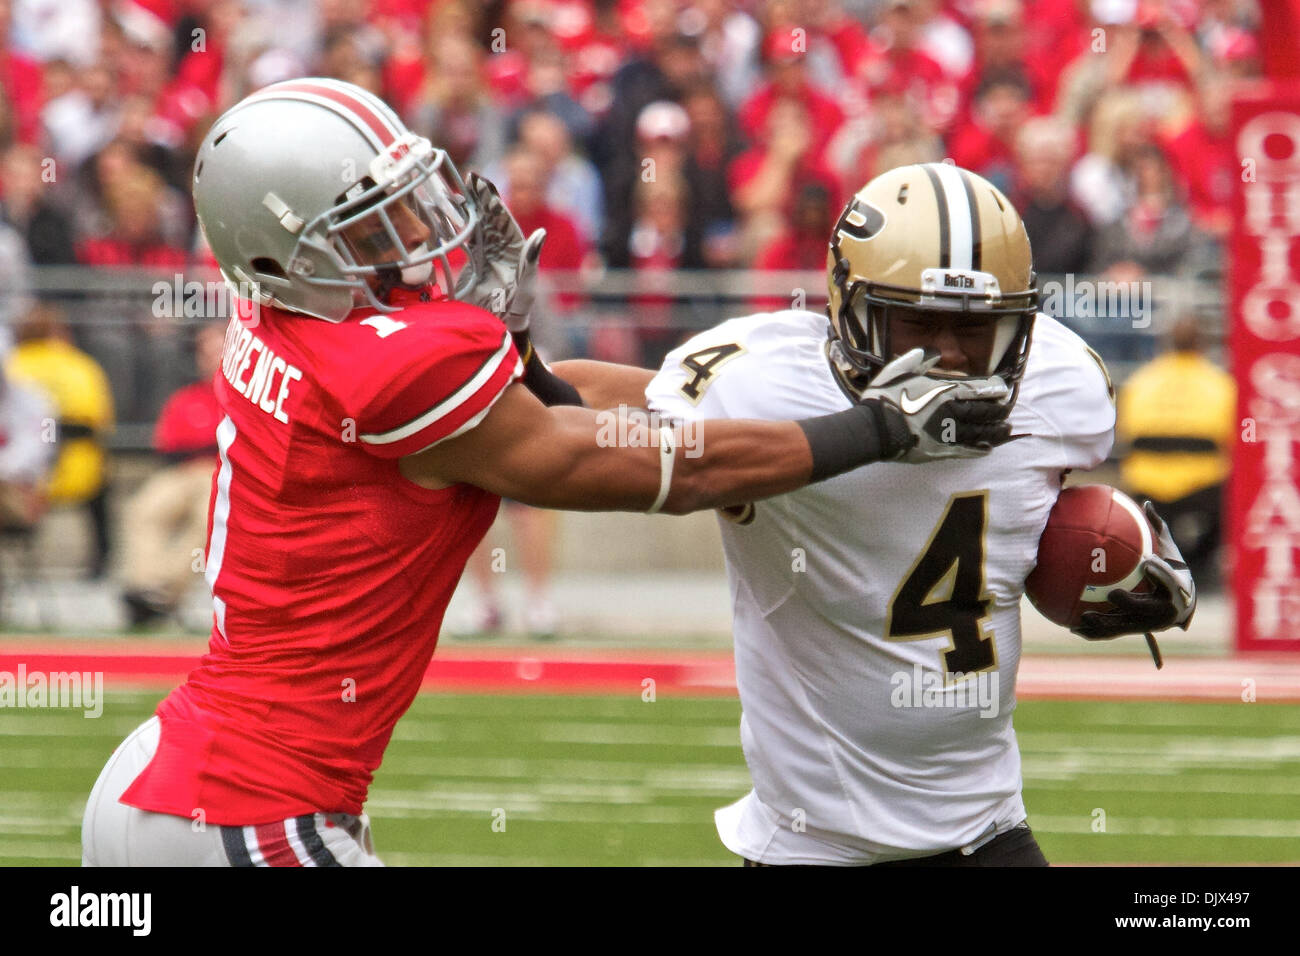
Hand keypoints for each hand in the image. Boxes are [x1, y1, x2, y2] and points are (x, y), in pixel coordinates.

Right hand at [454, 173, 545, 331]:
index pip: (503, 219)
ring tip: (458, 192)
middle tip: (469, 179)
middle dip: (480, 198)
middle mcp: (501, 248)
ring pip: (476, 226)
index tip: (483, 184)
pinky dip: (457, 228)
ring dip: (468, 210)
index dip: (493, 201)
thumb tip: (541, 233)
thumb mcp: (527, 285)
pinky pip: (465, 241)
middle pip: (489, 218)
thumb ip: (532, 260)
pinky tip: (448, 216)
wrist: (501, 328)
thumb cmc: (519, 308)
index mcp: (515, 249)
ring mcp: (486, 255)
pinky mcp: (472, 264)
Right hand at [859, 348, 1015, 463]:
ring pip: (980, 432)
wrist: (873, 430)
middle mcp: (952, 413)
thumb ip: (921, 357)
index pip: (980, 389)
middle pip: (984, 412)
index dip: (995, 388)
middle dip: (999, 410)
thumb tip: (935, 350)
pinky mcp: (940, 451)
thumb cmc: (885, 398)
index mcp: (945, 391)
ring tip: (1006, 430)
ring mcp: (948, 434)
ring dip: (995, 431)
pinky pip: (966, 450)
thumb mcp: (900, 368)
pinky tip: (987, 448)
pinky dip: (979, 449)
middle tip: (1007, 409)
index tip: (1003, 388)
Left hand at [1072, 501, 1196, 639]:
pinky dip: (1093, 633)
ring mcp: (1146, 625)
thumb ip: (1157, 529)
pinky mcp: (1133, 632)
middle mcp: (1161, 612)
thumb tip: (1146, 503)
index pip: (1169, 582)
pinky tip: (1072, 628)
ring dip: (1104, 624)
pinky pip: (1110, 634)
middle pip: (1145, 609)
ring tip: (1082, 617)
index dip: (1160, 574)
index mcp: (1174, 591)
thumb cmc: (1173, 572)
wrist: (1181, 606)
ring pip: (1123, 627)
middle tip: (1114, 593)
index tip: (1149, 563)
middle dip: (1131, 602)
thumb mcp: (1170, 552)